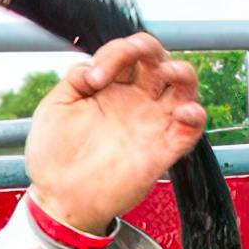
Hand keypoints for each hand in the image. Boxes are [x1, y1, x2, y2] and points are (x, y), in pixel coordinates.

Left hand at [14, 32, 216, 248]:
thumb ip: (74, 79)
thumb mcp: (54, 108)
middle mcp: (135, 101)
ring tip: (167, 73)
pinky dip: (195, 115)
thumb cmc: (53, 156)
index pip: (127, 53)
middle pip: (160, 59)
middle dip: (149, 48)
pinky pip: (192, 128)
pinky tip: (184, 112)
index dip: (115, 53)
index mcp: (110, 88)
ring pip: (184, 85)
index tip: (93, 80)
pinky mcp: (164, 150)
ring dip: (182, 71)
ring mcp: (151, 123)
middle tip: (132, 56)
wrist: (58, 200)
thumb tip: (93, 67)